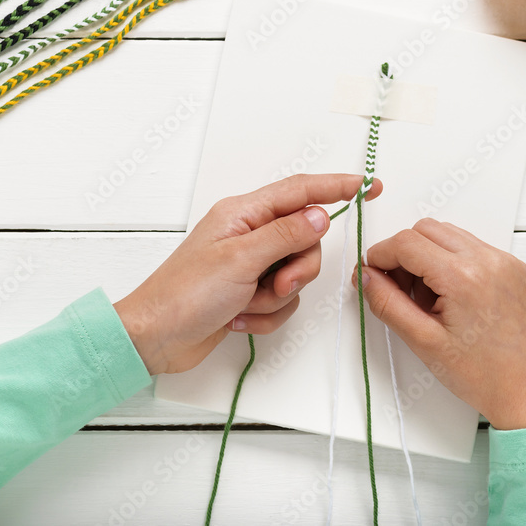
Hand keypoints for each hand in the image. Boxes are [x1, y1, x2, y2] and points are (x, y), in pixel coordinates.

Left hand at [114, 174, 381, 375]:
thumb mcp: (241, 260)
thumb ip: (285, 235)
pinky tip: (238, 318)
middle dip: (297, 269)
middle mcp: (249, 234)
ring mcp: (249, 265)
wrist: (155, 339)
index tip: (369, 185)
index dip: (337, 186)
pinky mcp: (248, 292)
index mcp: (243, 214)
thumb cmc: (184, 295)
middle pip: (305, 240)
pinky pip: (282, 301)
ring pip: (296, 273)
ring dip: (277, 297)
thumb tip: (321, 214)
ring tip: (247, 304)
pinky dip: (266, 314)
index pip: (300, 191)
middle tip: (275, 284)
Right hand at [360, 218, 525, 429]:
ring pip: (448, 234)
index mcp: (464, 277)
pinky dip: (451, 261)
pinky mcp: (513, 268)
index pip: (406, 243)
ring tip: (426, 298)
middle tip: (396, 289)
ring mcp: (504, 261)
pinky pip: (471, 247)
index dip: (380, 255)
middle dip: (403, 253)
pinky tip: (448, 296)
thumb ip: (387, 303)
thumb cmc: (483, 375)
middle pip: (426, 229)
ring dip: (427, 255)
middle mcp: (488, 260)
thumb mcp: (423, 341)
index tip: (370, 274)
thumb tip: (366, 276)